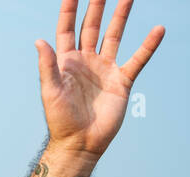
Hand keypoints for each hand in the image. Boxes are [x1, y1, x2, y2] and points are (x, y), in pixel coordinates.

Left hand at [36, 0, 164, 159]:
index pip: (67, 29)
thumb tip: (39, 41)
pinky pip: (138, 59)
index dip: (69, 10)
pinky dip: (148, 45)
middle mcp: (86, 61)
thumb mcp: (50, 91)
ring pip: (114, 36)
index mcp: (66, 62)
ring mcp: (104, 69)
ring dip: (121, 17)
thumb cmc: (60, 120)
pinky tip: (158, 30)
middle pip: (92, 27)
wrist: (80, 142)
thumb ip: (47, 65)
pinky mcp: (121, 80)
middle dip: (97, 6)